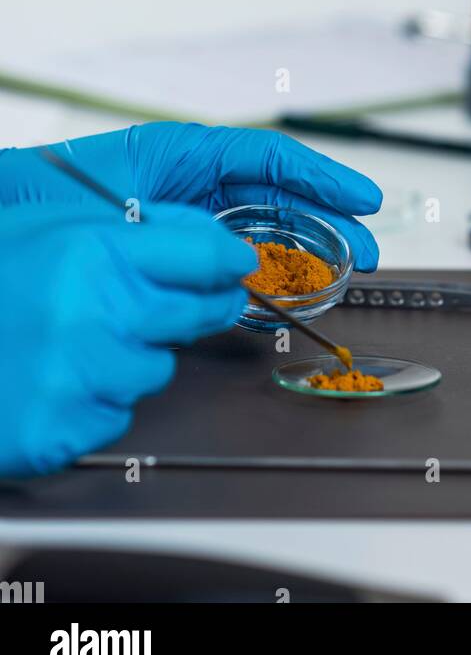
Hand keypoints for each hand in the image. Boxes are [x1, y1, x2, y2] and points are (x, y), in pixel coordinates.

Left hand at [0, 122, 381, 269]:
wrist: (11, 218)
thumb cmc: (54, 193)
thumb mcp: (124, 201)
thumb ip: (181, 226)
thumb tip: (233, 260)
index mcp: (186, 151)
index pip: (271, 157)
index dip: (323, 177)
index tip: (362, 198)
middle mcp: (197, 179)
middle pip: (282, 194)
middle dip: (331, 220)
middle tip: (367, 250)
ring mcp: (194, 211)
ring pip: (268, 225)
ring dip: (310, 247)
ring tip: (346, 270)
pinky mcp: (183, 244)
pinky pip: (240, 253)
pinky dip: (272, 269)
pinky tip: (295, 288)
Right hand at [0, 200, 256, 475]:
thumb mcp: (52, 223)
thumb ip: (132, 228)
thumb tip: (208, 235)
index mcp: (96, 252)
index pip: (202, 254)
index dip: (225, 259)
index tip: (234, 264)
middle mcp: (97, 313)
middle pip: (196, 314)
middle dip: (199, 307)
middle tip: (178, 302)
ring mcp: (83, 377)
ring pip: (158, 370)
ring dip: (133, 359)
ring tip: (74, 342)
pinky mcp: (65, 430)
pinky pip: (116, 416)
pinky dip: (96, 401)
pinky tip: (54, 379)